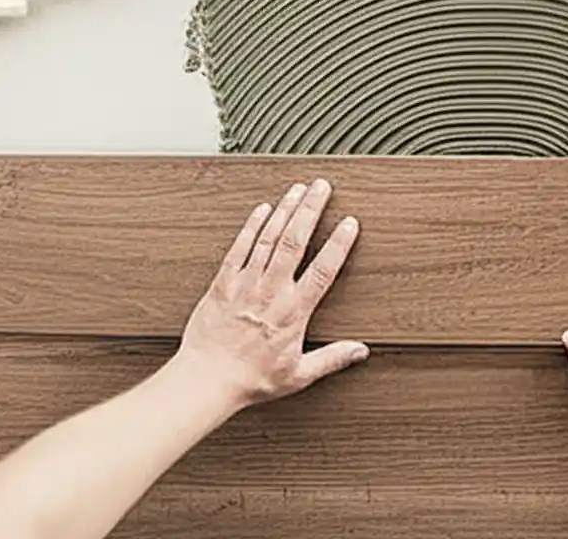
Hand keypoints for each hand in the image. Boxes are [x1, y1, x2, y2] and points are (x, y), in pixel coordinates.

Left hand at [174, 178, 368, 411]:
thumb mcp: (298, 375)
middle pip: (295, 241)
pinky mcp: (223, 284)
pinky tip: (262, 209)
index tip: (349, 223)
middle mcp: (270, 292)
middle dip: (310, 210)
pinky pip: (238, 248)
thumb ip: (332, 358)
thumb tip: (361, 351)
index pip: (322, 270)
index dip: (337, 244)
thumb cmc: (251, 380)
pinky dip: (251, 226)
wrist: (207, 379)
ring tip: (298, 189)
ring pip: (269, 239)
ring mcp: (245, 284)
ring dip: (284, 210)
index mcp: (293, 312)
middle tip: (322, 187)